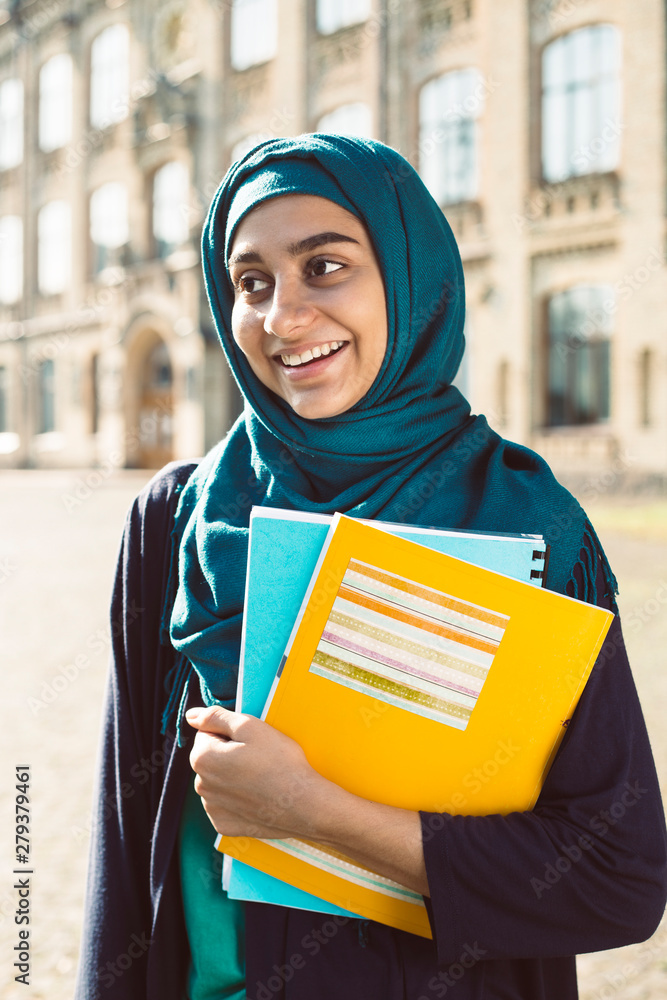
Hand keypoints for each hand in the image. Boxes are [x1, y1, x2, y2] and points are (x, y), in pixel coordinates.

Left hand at [186, 706, 325, 839]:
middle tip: (259, 757)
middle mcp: (201, 785)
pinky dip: (237, 799)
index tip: (250, 741)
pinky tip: (257, 797)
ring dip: (232, 776)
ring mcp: (212, 808)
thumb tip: (191, 716)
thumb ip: (216, 717)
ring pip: (217, 781)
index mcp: (202, 758)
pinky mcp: (224, 825)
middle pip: (210, 758)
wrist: (304, 805)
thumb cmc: (280, 762)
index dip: (230, 733)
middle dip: (228, 754)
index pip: (206, 734)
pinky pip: (225, 804)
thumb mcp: (250, 726)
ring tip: (260, 778)